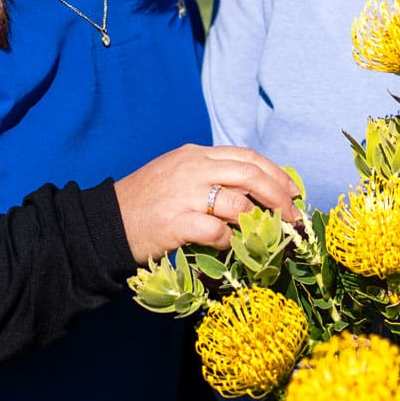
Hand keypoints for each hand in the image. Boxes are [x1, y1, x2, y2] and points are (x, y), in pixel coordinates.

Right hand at [113, 144, 301, 263]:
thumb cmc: (146, 201)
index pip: (247, 157)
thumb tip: (254, 193)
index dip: (276, 174)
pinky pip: (218, 231)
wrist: (107, 222)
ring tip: (268, 236)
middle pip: (251, 175)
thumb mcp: (178, 175)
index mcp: (196, 154)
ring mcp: (185, 194)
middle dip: (279, 197)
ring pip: (239, 203)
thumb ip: (211, 176)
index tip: (292, 191)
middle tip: (292, 217)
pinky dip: (230, 240)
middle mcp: (193, 168)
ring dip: (260, 222)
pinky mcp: (177, 222)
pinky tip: (229, 246)